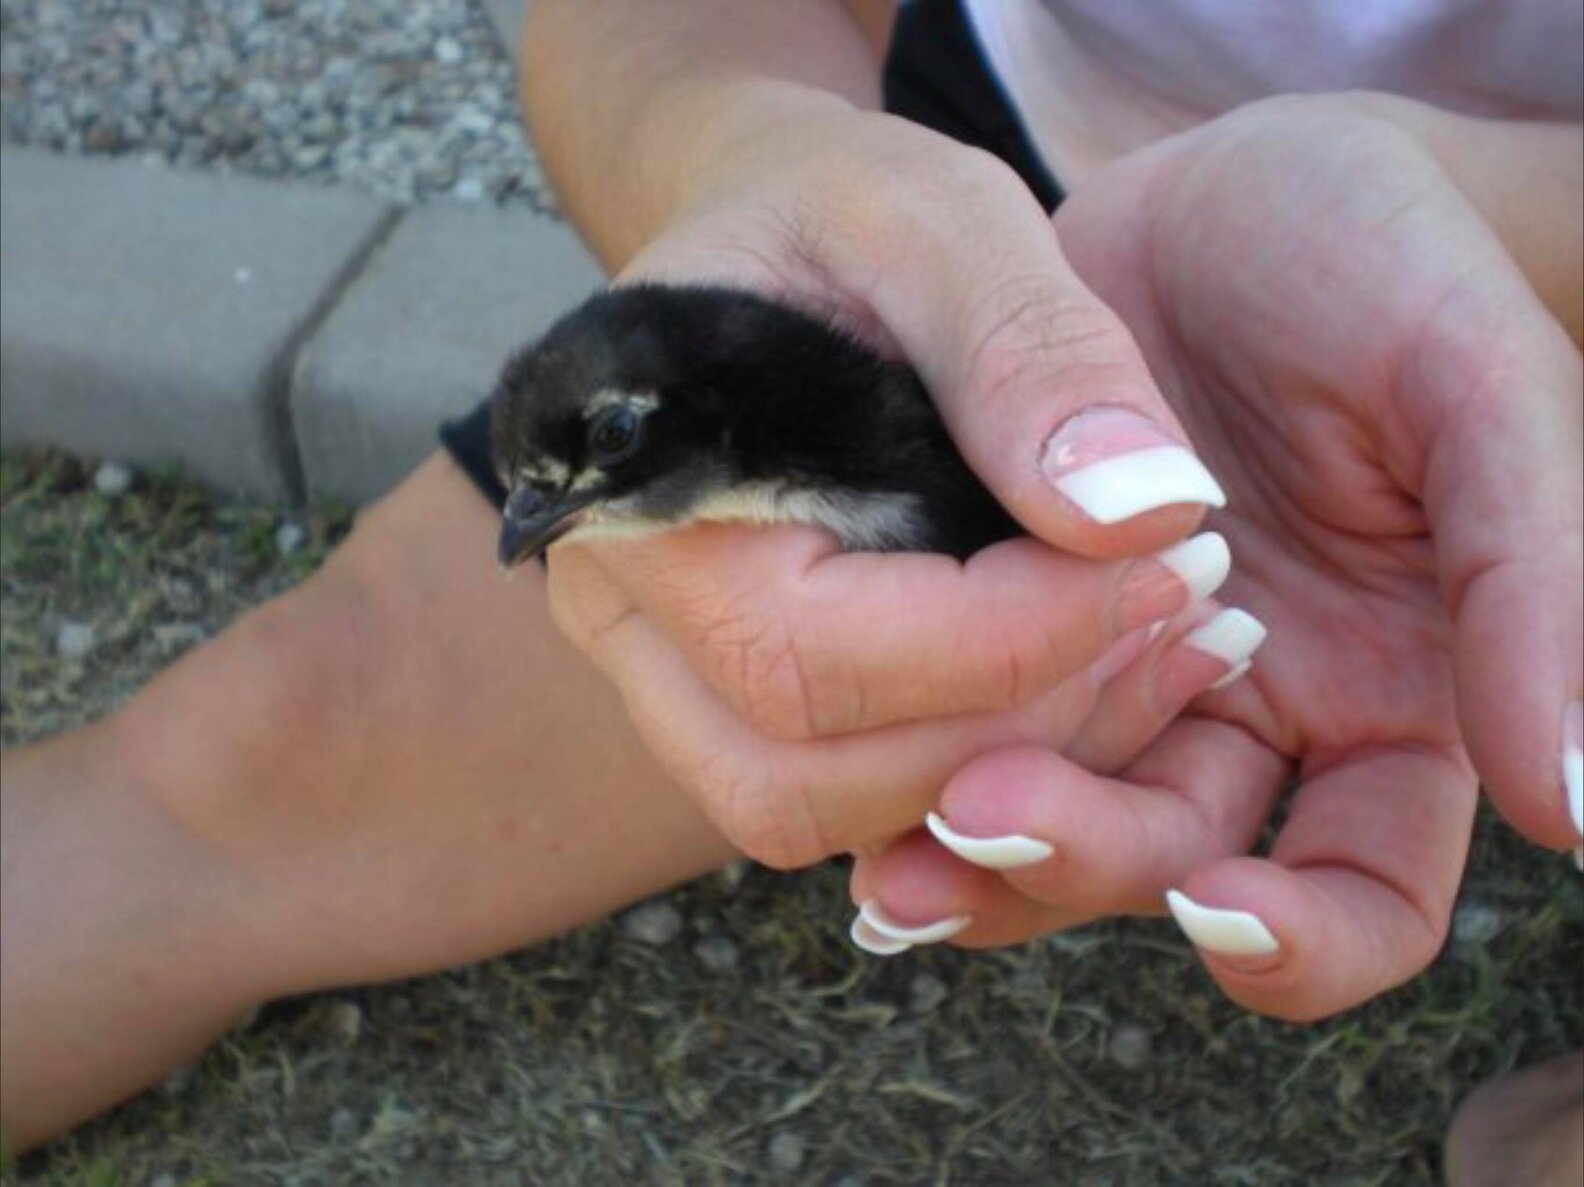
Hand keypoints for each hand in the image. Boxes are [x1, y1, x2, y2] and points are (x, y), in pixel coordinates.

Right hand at [544, 106, 1254, 866]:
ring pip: (812, 814)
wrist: (768, 238)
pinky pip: (841, 798)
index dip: (1017, 640)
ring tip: (1147, 657)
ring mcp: (662, 675)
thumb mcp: (941, 221)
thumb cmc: (838, 213)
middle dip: (1019, 730)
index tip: (1179, 563)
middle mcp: (623, 614)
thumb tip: (1147, 514)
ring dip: (1001, 774)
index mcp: (642, 490)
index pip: (821, 650)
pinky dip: (971, 774)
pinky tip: (1088, 683)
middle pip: (803, 774)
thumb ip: (1034, 352)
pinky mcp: (725, 700)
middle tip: (1179, 622)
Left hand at [851, 95, 1582, 1015]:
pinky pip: (957, 725)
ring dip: (972, 856)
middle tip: (985, 812)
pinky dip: (908, 768)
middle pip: (1167, 863)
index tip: (1216, 909)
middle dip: (1082, 863)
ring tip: (890, 854)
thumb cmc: (1379, 262)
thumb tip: (1568, 799)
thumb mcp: (1474, 383)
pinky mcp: (1002, 624)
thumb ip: (1534, 572)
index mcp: (1389, 695)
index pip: (1366, 892)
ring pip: (1046, 820)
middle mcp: (1247, 711)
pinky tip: (857, 794)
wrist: (1216, 194)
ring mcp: (1111, 671)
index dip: (1303, 940)